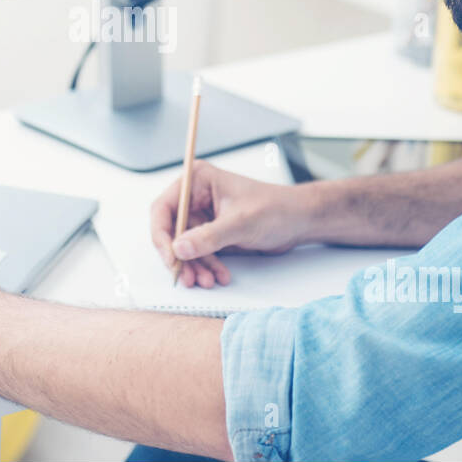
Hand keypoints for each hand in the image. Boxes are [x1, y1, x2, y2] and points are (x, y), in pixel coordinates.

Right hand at [150, 160, 313, 287]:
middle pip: (171, 231)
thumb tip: (178, 248)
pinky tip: (218, 276)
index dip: (162, 235)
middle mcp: (195, 197)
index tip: (170, 257)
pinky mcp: (212, 233)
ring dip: (195, 266)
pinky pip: (199, 254)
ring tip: (207, 280)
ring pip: (184, 247)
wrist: (299, 221)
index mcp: (197, 181)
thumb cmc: (276, 208)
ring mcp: (203, 216)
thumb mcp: (240, 222)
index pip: (164, 208)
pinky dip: (206, 267)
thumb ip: (208, 236)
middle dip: (180, 257)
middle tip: (188, 277)